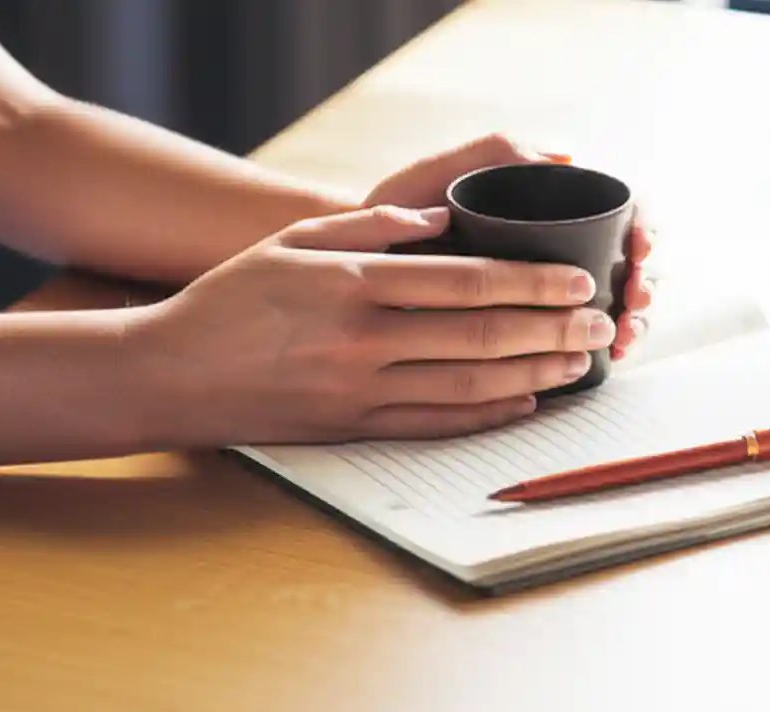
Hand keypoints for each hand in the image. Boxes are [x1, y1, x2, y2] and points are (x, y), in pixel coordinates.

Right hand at [129, 205, 617, 444]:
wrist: (169, 373)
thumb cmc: (230, 298)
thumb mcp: (292, 241)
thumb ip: (369, 223)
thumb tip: (441, 223)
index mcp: (352, 284)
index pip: (464, 283)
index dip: (529, 283)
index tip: (575, 281)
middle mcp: (362, 341)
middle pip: (480, 336)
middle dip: (551, 330)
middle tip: (600, 324)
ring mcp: (358, 392)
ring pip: (468, 386)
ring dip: (533, 375)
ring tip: (579, 363)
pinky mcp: (350, 430)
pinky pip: (433, 426)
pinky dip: (485, 417)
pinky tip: (524, 404)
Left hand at [365, 132, 654, 358]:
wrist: (355, 265)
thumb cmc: (398, 210)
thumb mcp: (441, 173)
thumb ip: (495, 151)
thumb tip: (567, 155)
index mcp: (547, 205)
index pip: (621, 210)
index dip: (642, 229)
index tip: (640, 249)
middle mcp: (558, 247)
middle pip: (629, 263)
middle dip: (642, 283)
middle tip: (634, 301)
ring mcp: (548, 292)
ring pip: (616, 305)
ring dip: (633, 320)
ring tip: (623, 336)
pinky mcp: (534, 331)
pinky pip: (583, 341)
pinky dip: (606, 350)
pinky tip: (610, 359)